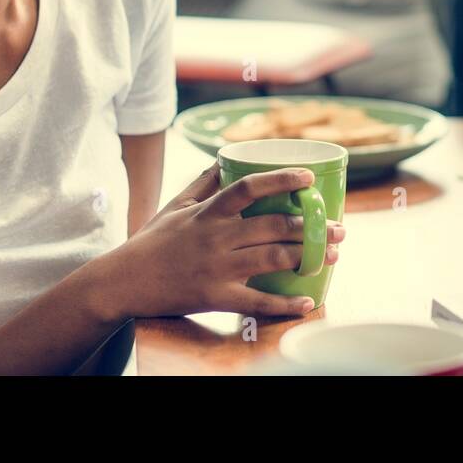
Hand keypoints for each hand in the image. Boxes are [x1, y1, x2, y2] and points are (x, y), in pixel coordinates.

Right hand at [104, 163, 345, 319]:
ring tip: (332, 254)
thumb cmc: (151, 240)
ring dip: (307, 257)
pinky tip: (308, 301)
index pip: (249, 187)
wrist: (124, 281)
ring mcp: (217, 268)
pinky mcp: (214, 297)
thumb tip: (223, 157)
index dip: (281, 180)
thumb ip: (203, 182)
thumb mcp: (176, 204)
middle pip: (273, 226)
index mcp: (208, 212)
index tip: (308, 178)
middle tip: (339, 227)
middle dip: (312, 226)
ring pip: (272, 260)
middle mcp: (216, 237)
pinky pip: (256, 302)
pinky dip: (285, 304)